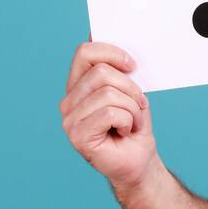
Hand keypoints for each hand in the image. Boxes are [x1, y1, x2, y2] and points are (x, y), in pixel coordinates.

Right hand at [59, 39, 156, 190]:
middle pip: (101, 72)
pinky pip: (110, 113)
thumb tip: (117, 48)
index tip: (133, 65)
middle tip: (138, 105)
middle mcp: (69, 100)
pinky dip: (128, 121)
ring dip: (132, 108)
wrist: (138, 160)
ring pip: (109, 93)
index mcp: (78, 85)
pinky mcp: (77, 135)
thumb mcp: (131, 92)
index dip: (112, 52)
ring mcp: (70, 119)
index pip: (85, 52)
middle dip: (130, 88)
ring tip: (132, 122)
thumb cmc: (134, 126)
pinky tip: (125, 132)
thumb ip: (120, 72)